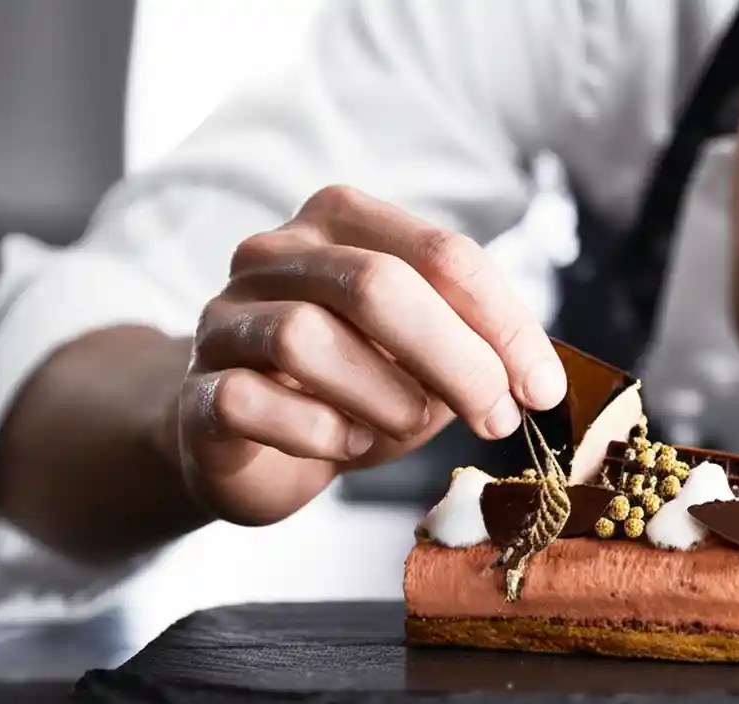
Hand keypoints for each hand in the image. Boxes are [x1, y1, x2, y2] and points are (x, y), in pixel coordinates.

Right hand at [172, 185, 565, 525]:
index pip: (441, 253)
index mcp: (342, 223)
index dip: (504, 323)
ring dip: (382, 396)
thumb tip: (535, 381)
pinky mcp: (196, 389)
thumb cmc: (351, 390)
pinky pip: (253, 401)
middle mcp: (274, 254)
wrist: (248, 444)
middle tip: (498, 418)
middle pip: (375, 284)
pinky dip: (317, 433)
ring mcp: (224, 318)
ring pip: (307, 338)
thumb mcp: (426, 359)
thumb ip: (473, 350)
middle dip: (455, 359)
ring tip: (404, 425)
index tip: (543, 388)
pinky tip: (346, 444)